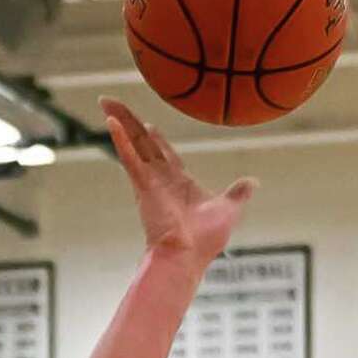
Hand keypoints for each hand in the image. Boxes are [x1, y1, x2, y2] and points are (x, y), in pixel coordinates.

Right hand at [101, 95, 255, 266]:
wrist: (188, 258)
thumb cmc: (205, 241)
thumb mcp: (228, 209)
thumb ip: (237, 193)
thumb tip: (253, 183)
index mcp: (178, 182)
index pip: (164, 154)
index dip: (157, 139)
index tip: (149, 125)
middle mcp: (160, 179)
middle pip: (143, 142)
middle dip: (130, 122)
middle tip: (114, 103)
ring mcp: (149, 181)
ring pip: (133, 142)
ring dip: (120, 121)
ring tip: (105, 99)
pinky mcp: (142, 184)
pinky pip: (129, 157)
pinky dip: (120, 139)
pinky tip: (111, 120)